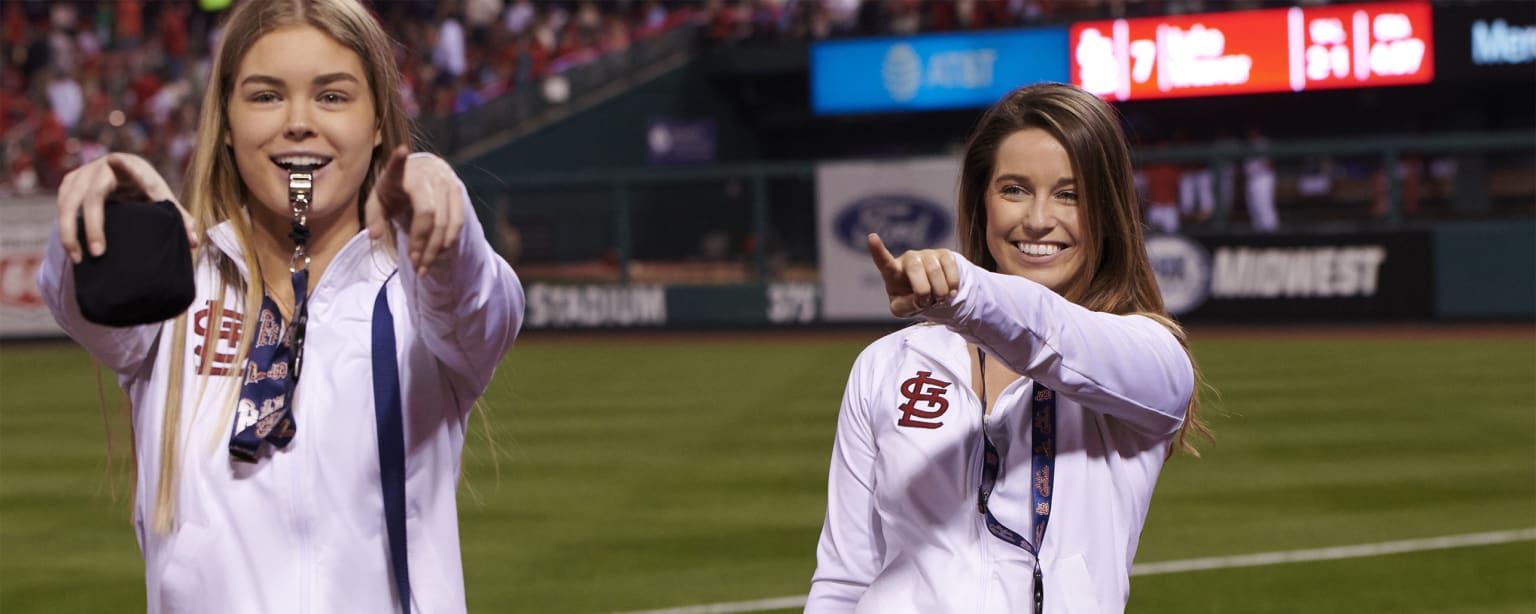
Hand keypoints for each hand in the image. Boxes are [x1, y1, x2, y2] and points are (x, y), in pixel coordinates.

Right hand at [56, 153, 195, 263]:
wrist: (123, 179)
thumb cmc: (147, 193)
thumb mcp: (163, 202)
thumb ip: (178, 219)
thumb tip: (192, 241)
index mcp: (135, 166)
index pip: (134, 169)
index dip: (131, 171)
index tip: (122, 166)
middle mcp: (107, 166)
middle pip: (95, 194)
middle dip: (94, 225)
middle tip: (98, 253)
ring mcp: (85, 173)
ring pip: (70, 201)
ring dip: (70, 231)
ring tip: (78, 258)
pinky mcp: (71, 183)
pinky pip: (61, 205)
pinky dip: (64, 227)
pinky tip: (71, 248)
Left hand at [364, 146, 466, 276]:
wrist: (423, 173)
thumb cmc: (395, 190)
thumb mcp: (379, 201)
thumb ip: (373, 217)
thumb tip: (374, 236)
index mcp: (399, 174)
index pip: (397, 166)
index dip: (398, 160)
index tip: (401, 150)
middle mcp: (426, 175)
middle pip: (427, 213)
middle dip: (421, 242)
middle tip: (414, 263)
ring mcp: (445, 182)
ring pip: (445, 222)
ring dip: (435, 249)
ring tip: (423, 267)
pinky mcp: (458, 192)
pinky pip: (457, 222)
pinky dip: (448, 241)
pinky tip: (438, 253)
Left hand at [867, 233, 959, 317]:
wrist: (931, 294)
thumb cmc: (909, 299)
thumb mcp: (901, 309)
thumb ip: (905, 307)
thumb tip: (919, 298)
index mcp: (892, 271)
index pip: (883, 260)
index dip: (877, 249)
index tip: (871, 237)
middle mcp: (908, 258)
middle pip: (914, 268)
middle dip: (923, 290)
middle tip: (927, 302)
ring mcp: (926, 254)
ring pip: (935, 269)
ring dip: (939, 291)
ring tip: (939, 298)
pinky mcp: (944, 254)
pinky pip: (950, 267)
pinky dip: (952, 284)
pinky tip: (950, 292)